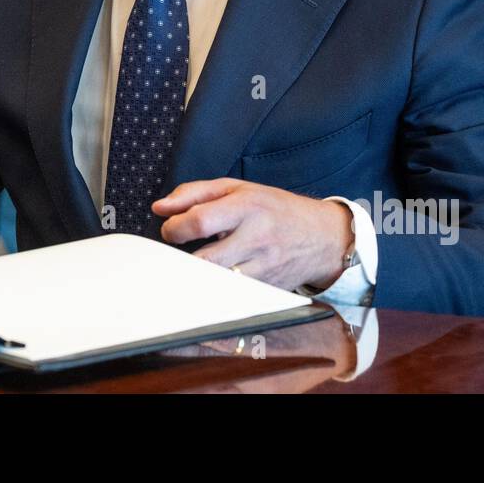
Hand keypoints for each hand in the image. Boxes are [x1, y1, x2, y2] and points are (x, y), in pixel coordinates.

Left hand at [153, 178, 353, 291]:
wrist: (323, 236)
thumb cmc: (275, 208)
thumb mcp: (238, 188)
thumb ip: (195, 193)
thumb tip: (160, 207)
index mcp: (247, 206)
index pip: (199, 220)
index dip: (174, 228)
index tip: (171, 230)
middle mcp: (256, 237)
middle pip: (205, 260)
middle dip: (181, 259)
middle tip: (178, 252)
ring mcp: (264, 267)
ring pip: (218, 283)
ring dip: (198, 277)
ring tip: (194, 266)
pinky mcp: (268, 289)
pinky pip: (233, 295)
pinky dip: (218, 289)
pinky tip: (215, 278)